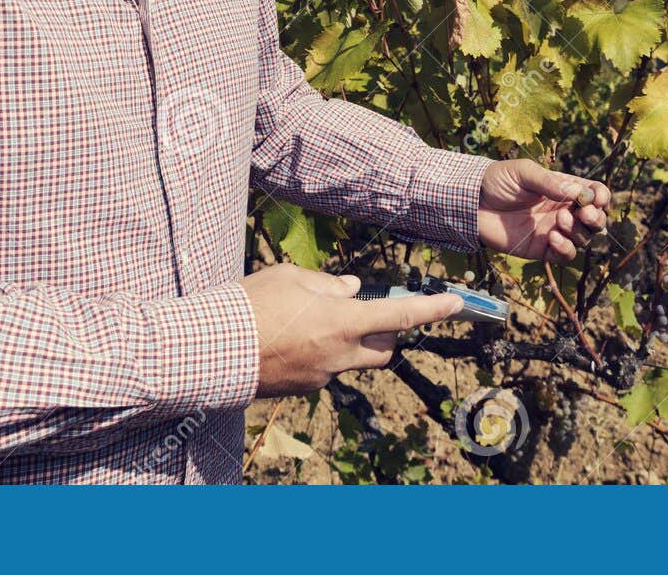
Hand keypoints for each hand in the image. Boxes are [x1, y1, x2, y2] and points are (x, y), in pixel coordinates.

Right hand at [238, 262, 464, 397]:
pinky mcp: (303, 389)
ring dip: (348, 342)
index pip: (401, 316)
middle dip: (387, 333)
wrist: (211, 350)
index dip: (433, 308)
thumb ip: (327, 284)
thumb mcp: (290, 278)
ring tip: (311, 321)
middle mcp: (339, 355)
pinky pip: (324, 369)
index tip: (456, 302)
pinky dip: (319, 352)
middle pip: (385, 349)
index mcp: (342, 323)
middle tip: (367, 312)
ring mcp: (322, 377)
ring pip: (353, 360)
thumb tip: (349, 288)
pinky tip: (288, 338)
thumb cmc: (251, 306)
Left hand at [477, 158, 609, 261]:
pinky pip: (565, 255)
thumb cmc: (497, 181)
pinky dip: (565, 249)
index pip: (594, 194)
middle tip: (584, 213)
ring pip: (584, 238)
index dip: (601, 197)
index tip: (594, 199)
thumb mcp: (523, 172)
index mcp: (563, 189)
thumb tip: (577, 192)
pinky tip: (552, 238)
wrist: (471, 203)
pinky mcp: (541, 249)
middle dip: (596, 218)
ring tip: (559, 221)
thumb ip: (549, 182)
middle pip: (596, 220)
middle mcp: (563, 210)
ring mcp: (554, 230)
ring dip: (578, 231)